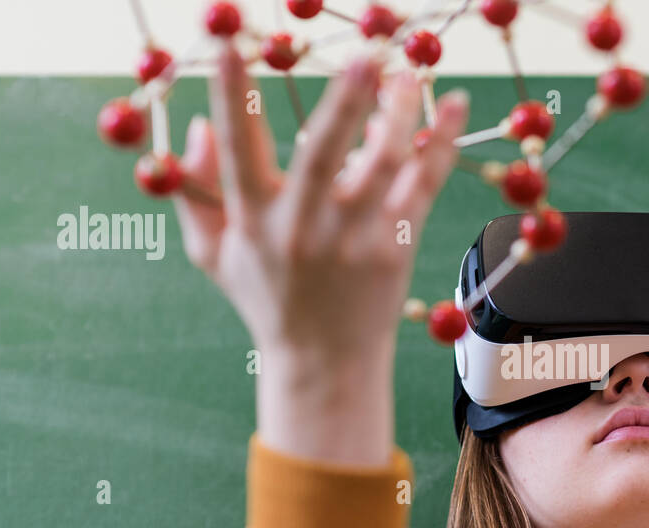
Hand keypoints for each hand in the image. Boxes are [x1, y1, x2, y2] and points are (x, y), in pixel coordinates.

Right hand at [170, 43, 468, 465]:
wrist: (324, 362)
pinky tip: (454, 105)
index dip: (231, 96)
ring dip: (400, 113)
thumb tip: (196, 127)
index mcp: (254, 220)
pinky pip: (423, 186)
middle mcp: (303, 227)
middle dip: (343, 103)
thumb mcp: (213, 254)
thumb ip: (195, 191)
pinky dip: (442, 143)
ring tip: (406, 73)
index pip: (237, 149)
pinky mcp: (396, 248)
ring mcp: (354, 239)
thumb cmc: (268, 299)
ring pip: (383, 165)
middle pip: (323, 154)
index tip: (231, 44)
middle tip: (362, 56)